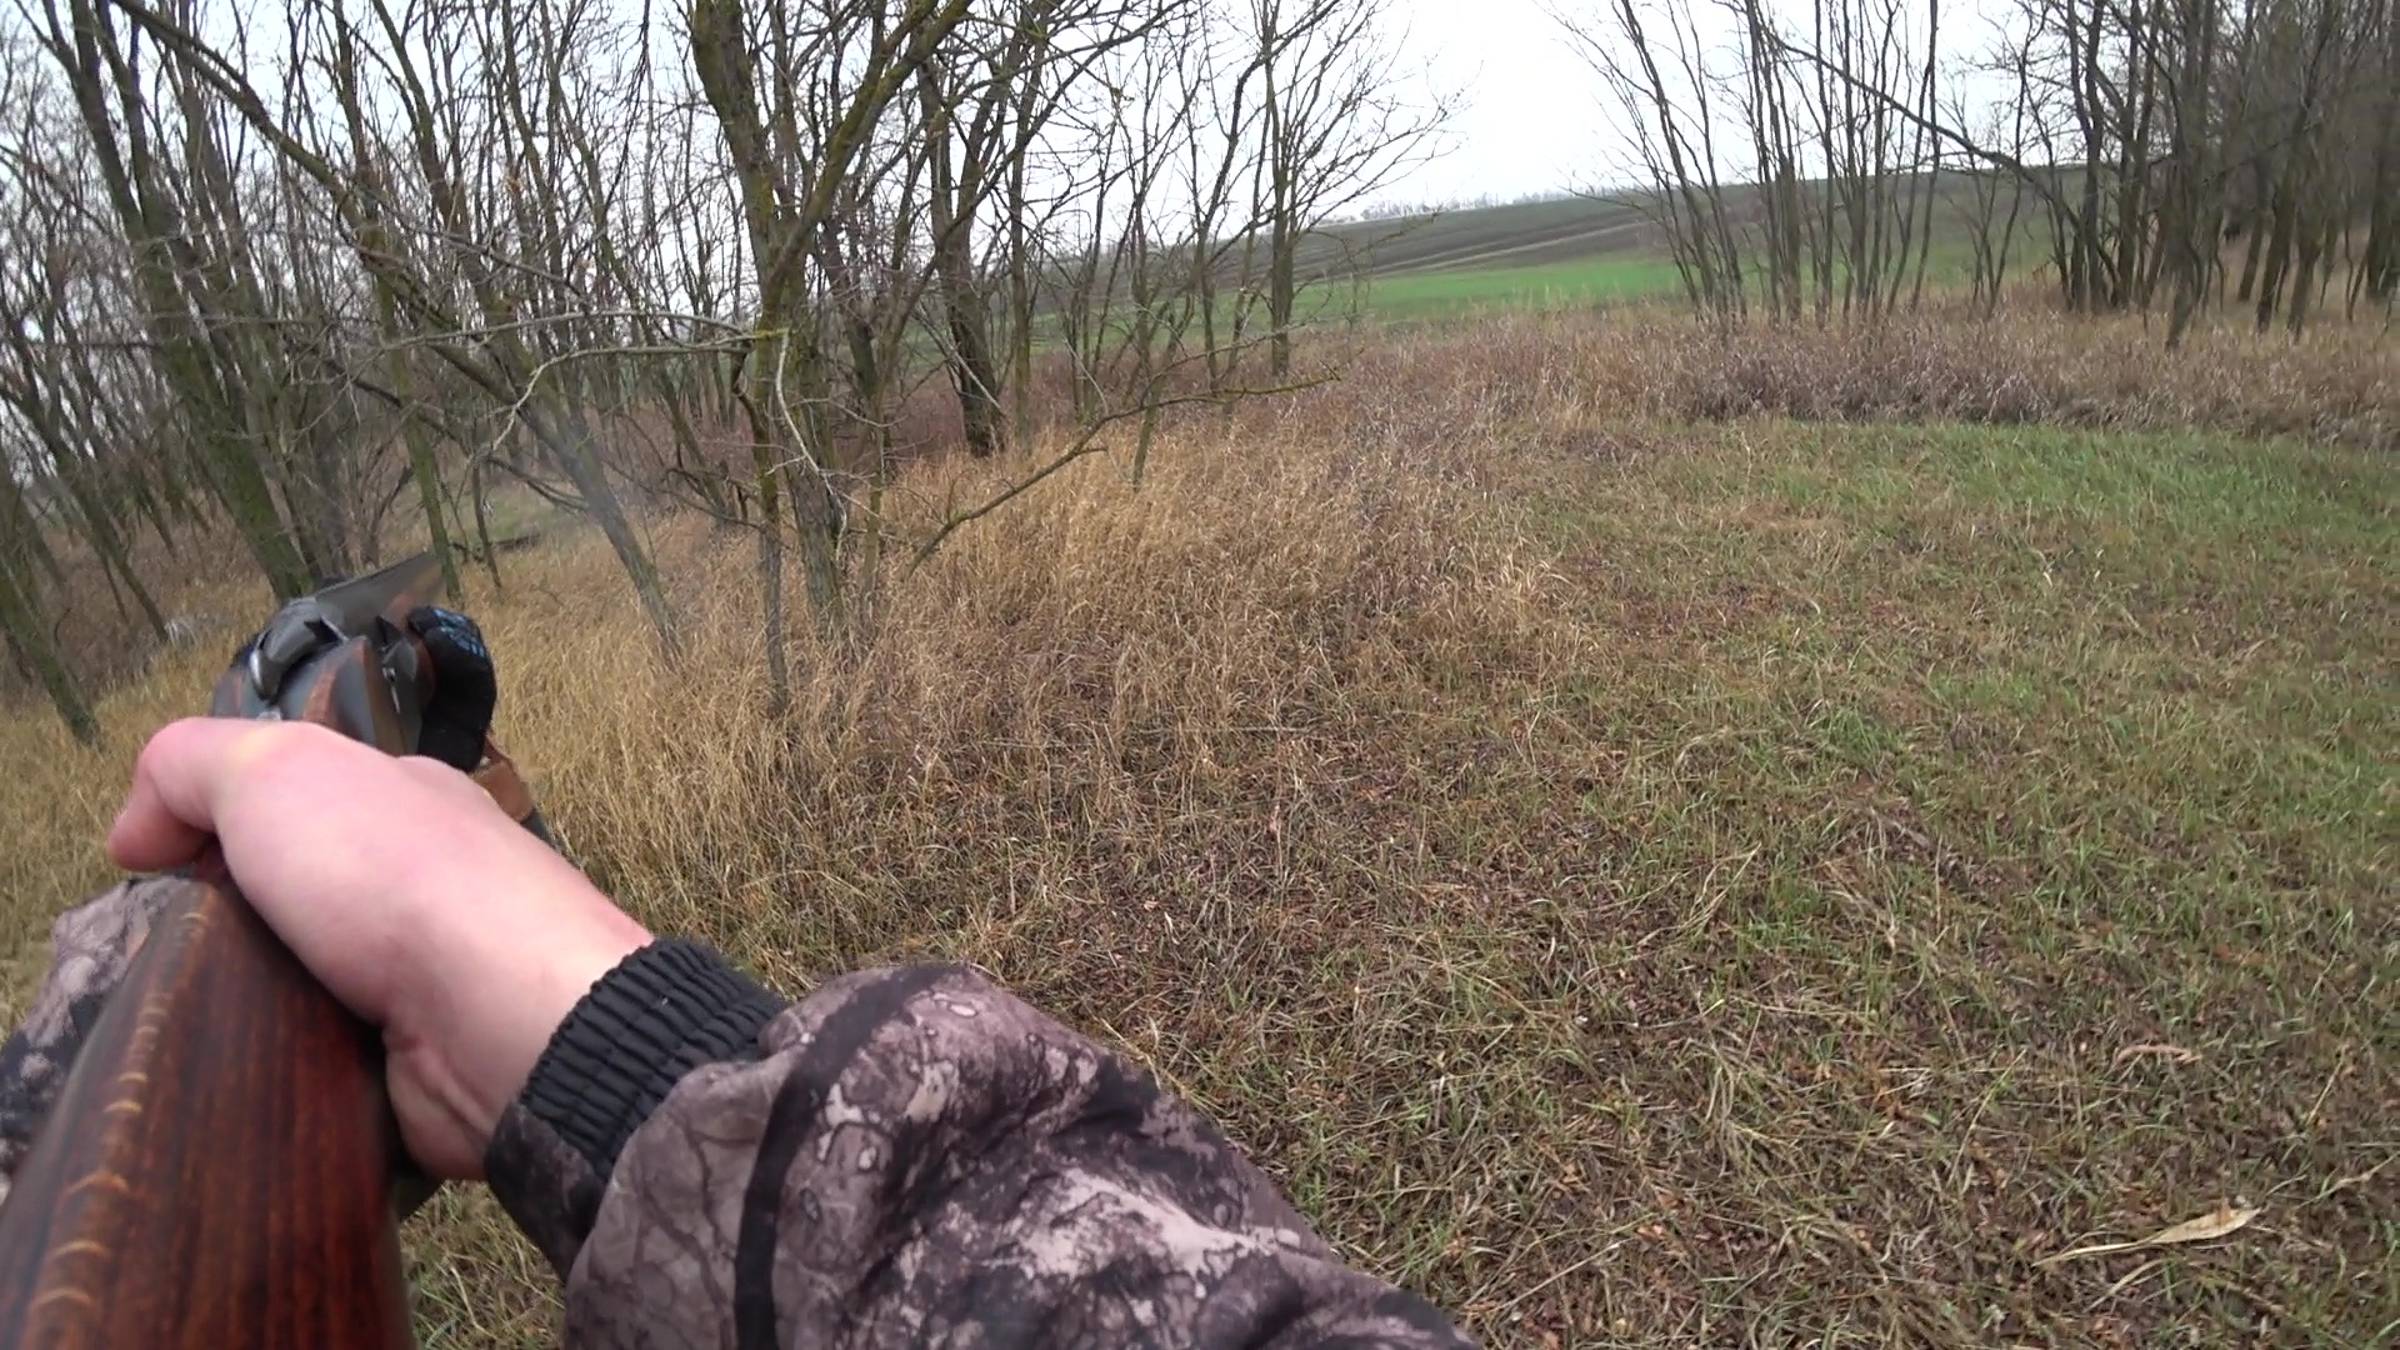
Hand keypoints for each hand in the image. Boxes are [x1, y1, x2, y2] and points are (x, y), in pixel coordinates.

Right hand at [105, 718, 650, 1179]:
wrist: (505, 1022)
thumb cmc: (395, 878)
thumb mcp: (276, 771)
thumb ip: (194, 767)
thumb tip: (138, 830)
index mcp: (401, 804)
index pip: (288, 805)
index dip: (207, 831)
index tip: (147, 871)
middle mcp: (420, 885)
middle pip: (285, 905)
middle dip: (216, 934)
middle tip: (152, 962)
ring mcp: (425, 983)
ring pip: (298, 991)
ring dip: (239, 1010)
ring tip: (182, 1027)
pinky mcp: (418, 1070)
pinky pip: (326, 1070)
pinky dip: (283, 1074)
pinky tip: (238, 1082)